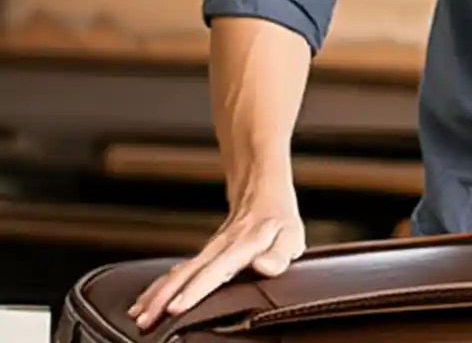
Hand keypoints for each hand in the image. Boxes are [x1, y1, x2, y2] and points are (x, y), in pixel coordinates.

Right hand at [127, 183, 304, 330]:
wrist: (262, 192)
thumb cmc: (279, 221)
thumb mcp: (290, 237)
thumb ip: (279, 255)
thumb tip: (264, 267)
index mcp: (240, 248)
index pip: (213, 272)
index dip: (194, 291)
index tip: (175, 307)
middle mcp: (218, 249)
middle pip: (186, 275)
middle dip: (163, 298)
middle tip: (145, 320)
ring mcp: (207, 251)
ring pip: (176, 273)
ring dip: (155, 294)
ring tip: (138, 316)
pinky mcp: (202, 255)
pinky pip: (176, 272)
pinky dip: (157, 287)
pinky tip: (143, 302)